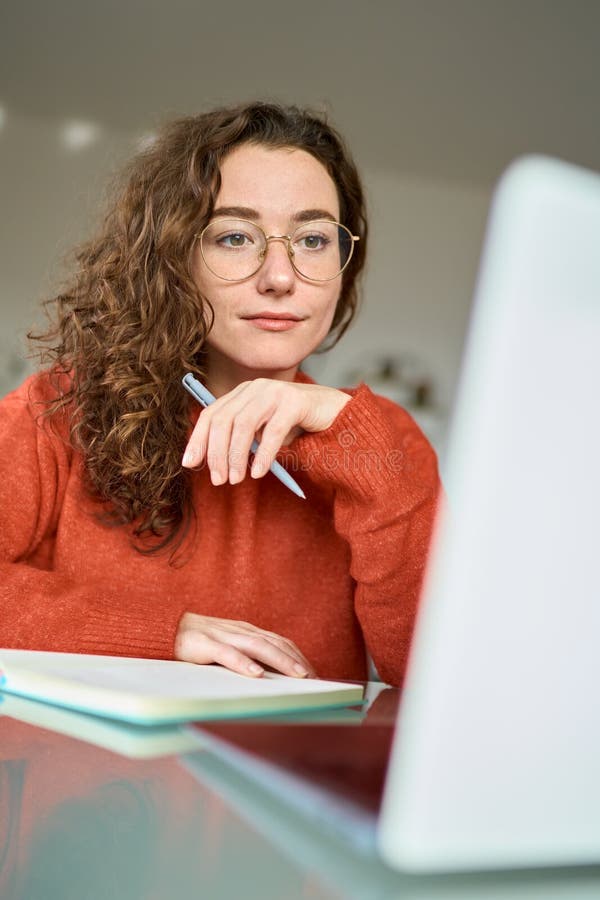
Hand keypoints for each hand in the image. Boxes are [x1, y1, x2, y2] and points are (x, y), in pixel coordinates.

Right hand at [174, 612, 316, 678]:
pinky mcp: (204, 644)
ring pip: (258, 646)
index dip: (298, 656)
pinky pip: (227, 653)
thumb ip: (247, 654)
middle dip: (296, 661)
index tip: (314, 674)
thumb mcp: (228, 645)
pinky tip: (256, 673)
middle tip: (313, 678)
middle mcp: (240, 631)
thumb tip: (271, 675)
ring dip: (280, 661)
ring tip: (296, 675)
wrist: (165, 628)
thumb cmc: (200, 641)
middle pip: (275, 643)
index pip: (280, 642)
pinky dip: (243, 663)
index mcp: (247, 631)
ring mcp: (223, 635)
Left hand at [182, 378, 350, 484]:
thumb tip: (213, 463)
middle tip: (218, 480)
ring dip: (236, 456)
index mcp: (242, 393)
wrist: (335, 413)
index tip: (189, 464)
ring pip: (244, 425)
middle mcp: (255, 388)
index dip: (198, 439)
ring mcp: (275, 392)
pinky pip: (273, 431)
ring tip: (236, 479)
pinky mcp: (295, 402)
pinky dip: (263, 455)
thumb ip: (241, 440)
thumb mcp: (262, 432)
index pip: (211, 414)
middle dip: (216, 453)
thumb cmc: (296, 426)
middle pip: (224, 420)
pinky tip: (258, 472)